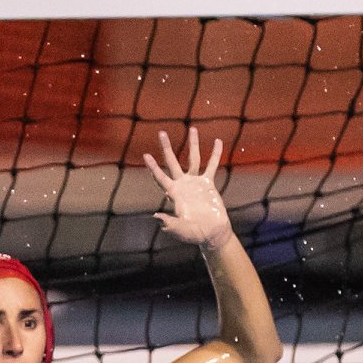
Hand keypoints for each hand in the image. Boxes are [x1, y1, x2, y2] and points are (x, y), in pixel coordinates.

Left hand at [145, 128, 232, 250]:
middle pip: (172, 162)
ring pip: (193, 159)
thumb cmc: (195, 233)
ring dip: (192, 144)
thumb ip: (170, 224)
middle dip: (167, 148)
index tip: (146, 155)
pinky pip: (212, 165)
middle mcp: (183, 184)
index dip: (153, 167)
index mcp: (174, 194)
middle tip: (161, 133)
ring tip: (192, 129)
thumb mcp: (181, 230)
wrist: (212, 233)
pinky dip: (215, 154)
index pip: (161, 177)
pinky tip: (217, 142)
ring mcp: (195, 182)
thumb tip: (156, 216)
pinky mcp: (208, 184)